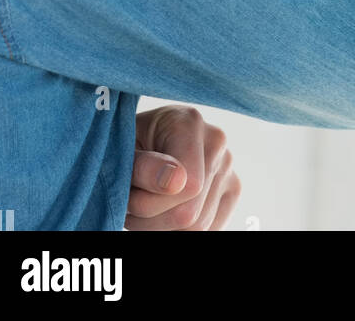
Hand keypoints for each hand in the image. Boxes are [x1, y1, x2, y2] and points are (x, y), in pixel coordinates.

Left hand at [124, 104, 240, 230]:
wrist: (140, 143)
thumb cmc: (126, 147)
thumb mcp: (122, 152)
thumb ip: (142, 166)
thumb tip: (177, 182)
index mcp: (189, 123)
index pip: (188, 186)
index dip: (150, 203)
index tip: (129, 196)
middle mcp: (216, 142)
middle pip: (190, 213)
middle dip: (151, 219)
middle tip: (131, 202)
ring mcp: (228, 166)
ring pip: (199, 227)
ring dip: (162, 227)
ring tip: (146, 204)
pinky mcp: (232, 189)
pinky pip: (209, 231)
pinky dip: (181, 230)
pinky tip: (166, 210)